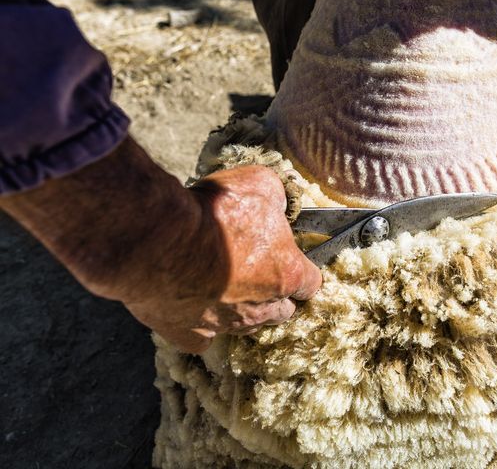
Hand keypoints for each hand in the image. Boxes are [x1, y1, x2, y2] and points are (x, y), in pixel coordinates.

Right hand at [125, 164, 321, 352]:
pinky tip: (191, 302)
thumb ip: (278, 199)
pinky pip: (203, 336)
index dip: (301, 270)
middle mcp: (262, 307)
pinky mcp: (190, 334)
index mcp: (287, 273)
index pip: (311, 283)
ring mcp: (227, 325)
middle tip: (255, 270)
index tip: (289, 259)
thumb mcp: (261, 184)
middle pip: (281, 310)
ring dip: (240, 307)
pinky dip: (200, 322)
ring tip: (221, 282)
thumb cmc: (216, 212)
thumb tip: (278, 205)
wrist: (161, 238)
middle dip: (275, 294)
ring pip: (245, 325)